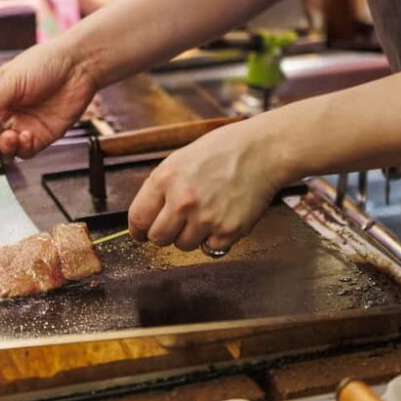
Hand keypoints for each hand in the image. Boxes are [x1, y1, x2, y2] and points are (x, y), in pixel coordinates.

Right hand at [0, 42, 98, 171]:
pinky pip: (23, 152)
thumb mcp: (12, 80)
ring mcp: (19, 128)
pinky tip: (24, 137)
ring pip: (1, 151)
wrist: (79, 66)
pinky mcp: (38, 138)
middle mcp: (2, 116)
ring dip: (0, 151)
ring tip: (7, 140)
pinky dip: (21, 149)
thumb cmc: (45, 63)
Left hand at [127, 117, 289, 252]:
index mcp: (165, 179)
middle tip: (175, 224)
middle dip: (164, 234)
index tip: (141, 233)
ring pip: (183, 246)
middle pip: (158, 238)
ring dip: (190, 236)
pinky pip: (210, 248)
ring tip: (204, 213)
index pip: (138, 219)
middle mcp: (183, 201)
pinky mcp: (228, 231)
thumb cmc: (222, 151)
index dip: (139, 229)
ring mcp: (206, 218)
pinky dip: (214, 239)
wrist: (262, 151)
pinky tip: (221, 217)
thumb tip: (145, 217)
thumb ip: (160, 188)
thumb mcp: (179, 160)